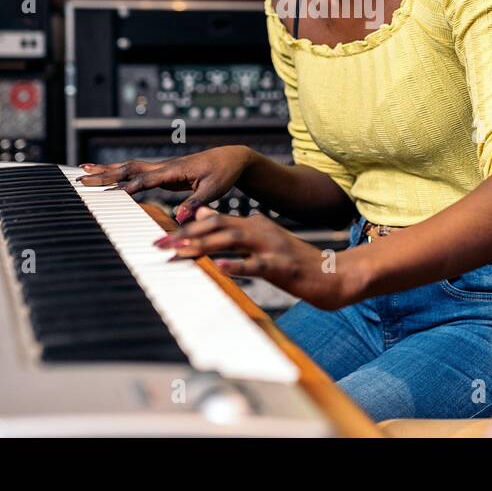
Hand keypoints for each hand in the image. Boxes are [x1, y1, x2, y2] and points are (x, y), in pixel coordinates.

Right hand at [78, 146, 251, 222]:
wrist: (231, 158)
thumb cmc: (224, 173)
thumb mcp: (214, 190)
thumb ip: (196, 203)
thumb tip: (180, 217)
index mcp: (175, 171)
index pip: (147, 179)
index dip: (128, 186)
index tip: (109, 193)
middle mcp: (164, 167)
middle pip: (129, 169)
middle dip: (105, 174)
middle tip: (81, 177)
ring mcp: (161, 169)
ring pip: (129, 167)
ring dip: (106, 170)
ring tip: (82, 170)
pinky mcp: (162, 173)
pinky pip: (135, 172)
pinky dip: (118, 173)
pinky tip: (106, 175)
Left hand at [157, 208, 357, 308]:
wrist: (332, 274)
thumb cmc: (293, 261)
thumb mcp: (262, 240)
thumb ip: (234, 229)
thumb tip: (204, 216)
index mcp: (254, 224)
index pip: (213, 219)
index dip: (185, 227)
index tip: (161, 236)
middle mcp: (260, 230)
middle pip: (217, 226)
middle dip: (185, 235)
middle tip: (159, 244)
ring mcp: (271, 248)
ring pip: (231, 241)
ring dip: (202, 245)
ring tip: (179, 252)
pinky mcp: (281, 267)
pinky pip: (255, 265)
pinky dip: (236, 265)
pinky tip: (218, 267)